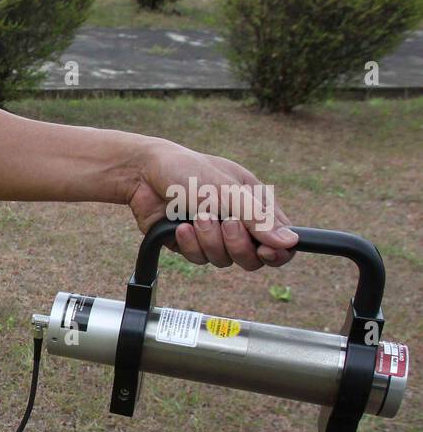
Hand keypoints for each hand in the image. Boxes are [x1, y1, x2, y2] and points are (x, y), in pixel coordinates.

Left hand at [128, 139, 298, 270]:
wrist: (142, 174)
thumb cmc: (188, 171)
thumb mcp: (227, 191)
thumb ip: (257, 219)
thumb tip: (289, 243)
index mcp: (255, 204)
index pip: (280, 239)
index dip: (277, 252)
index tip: (266, 251)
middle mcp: (237, 222)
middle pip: (252, 258)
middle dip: (237, 245)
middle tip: (225, 223)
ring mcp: (213, 235)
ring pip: (224, 261)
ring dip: (209, 241)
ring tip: (196, 217)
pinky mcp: (190, 244)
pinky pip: (198, 259)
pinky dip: (189, 245)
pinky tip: (179, 227)